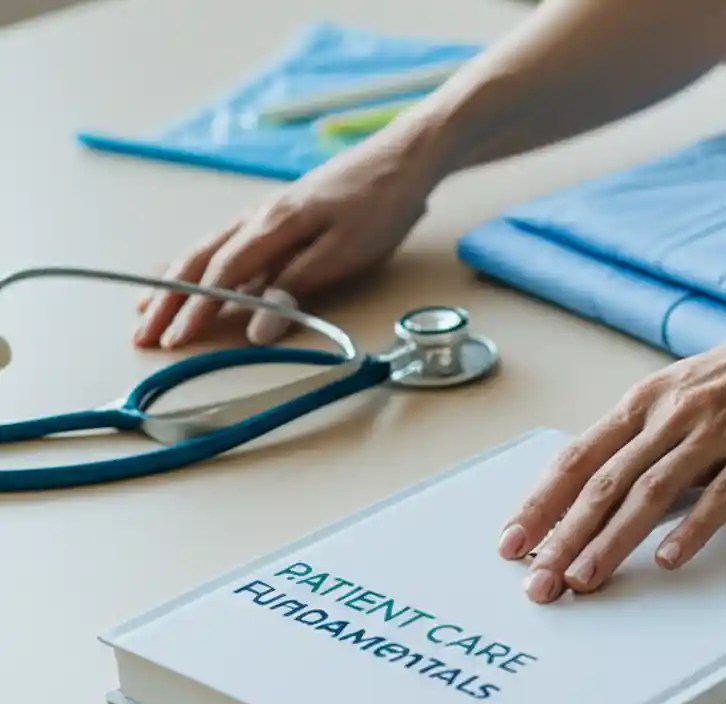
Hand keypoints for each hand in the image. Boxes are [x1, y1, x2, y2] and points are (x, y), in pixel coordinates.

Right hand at [134, 128, 443, 348]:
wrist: (402, 158)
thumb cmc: (380, 205)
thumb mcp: (344, 253)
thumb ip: (297, 288)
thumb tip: (256, 328)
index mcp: (273, 227)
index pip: (221, 276)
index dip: (196, 311)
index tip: (172, 342)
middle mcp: (259, 216)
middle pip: (201, 261)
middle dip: (169, 300)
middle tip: (141, 334)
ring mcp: (266, 211)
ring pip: (207, 248)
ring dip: (175, 279)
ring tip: (147, 304)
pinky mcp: (279, 210)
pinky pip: (224, 238)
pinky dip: (198, 258)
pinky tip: (189, 267)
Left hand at [497, 309, 725, 602]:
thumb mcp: (680, 391)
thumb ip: (643, 437)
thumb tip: (600, 489)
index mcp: (644, 402)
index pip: (577, 458)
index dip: (541, 502)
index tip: (513, 540)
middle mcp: (670, 415)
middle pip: (603, 482)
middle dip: (563, 536)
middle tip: (538, 580)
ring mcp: (714, 433)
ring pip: (649, 492)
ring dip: (611, 540)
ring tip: (585, 578)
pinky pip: (719, 496)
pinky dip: (691, 529)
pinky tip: (669, 558)